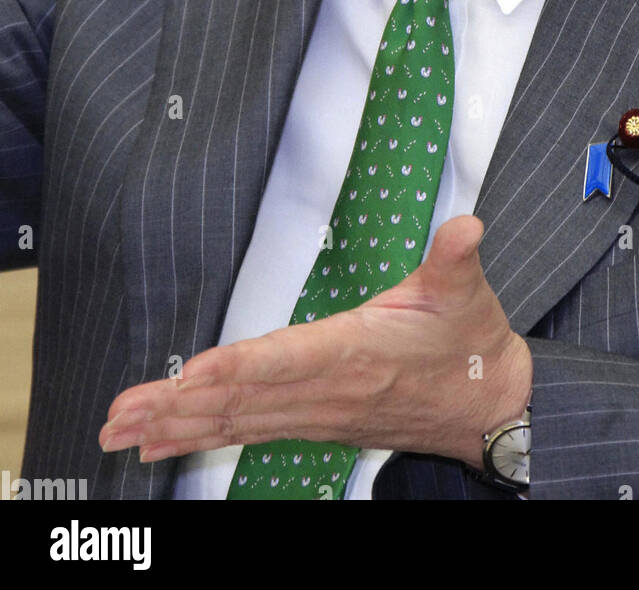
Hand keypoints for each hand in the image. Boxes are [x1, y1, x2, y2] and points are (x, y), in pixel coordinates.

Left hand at [99, 215, 532, 469]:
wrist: (487, 408)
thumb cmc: (470, 344)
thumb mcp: (466, 291)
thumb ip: (456, 256)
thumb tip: (467, 226)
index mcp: (357, 352)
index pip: (289, 360)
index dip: (239, 366)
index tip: (193, 374)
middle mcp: (328, 391)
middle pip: (244, 399)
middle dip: (179, 406)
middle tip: (121, 411)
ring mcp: (317, 413)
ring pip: (237, 422)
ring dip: (178, 426)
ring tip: (123, 429)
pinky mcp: (314, 424)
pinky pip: (249, 433)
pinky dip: (204, 437)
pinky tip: (165, 442)